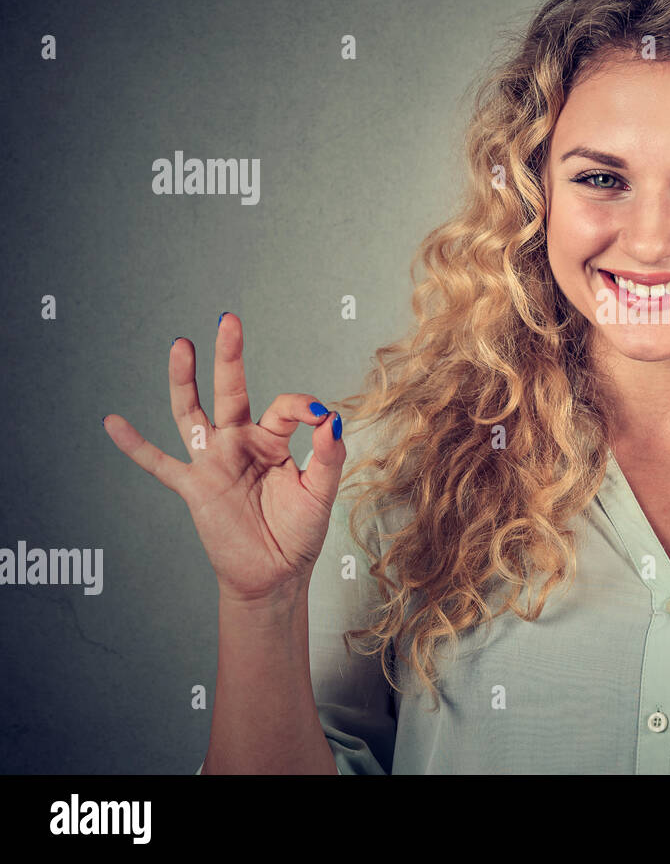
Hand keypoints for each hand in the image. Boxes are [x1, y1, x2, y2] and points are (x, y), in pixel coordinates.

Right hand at [103, 312, 346, 604]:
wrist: (275, 575)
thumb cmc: (299, 532)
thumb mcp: (321, 492)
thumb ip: (328, 456)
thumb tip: (330, 418)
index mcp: (274, 441)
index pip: (284, 407)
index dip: (302, 407)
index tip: (318, 416)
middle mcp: (241, 443)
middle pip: (231, 391)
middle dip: (229, 357)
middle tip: (229, 320)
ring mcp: (214, 463)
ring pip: (192, 414)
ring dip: (184, 382)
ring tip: (180, 346)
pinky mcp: (194, 488)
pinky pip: (159, 464)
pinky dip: (135, 446)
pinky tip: (113, 423)